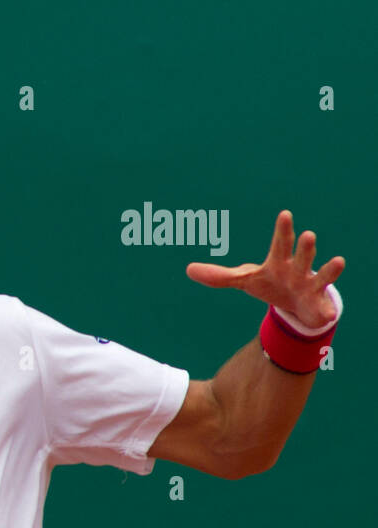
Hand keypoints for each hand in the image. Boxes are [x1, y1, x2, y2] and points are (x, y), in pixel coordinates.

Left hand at [185, 210, 344, 328]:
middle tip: (308, 235)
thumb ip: (220, 276)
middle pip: (301, 255)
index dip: (283, 229)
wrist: (294, 306)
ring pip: (320, 275)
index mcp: (279, 261)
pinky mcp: (317, 303)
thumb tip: (188, 270)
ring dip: (327, 270)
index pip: (280, 242)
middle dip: (304, 247)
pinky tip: (330, 313)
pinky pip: (324, 306)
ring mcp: (310, 285)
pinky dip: (326, 310)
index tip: (285, 214)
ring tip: (338, 261)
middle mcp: (298, 269)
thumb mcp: (245, 280)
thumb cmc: (270, 284)